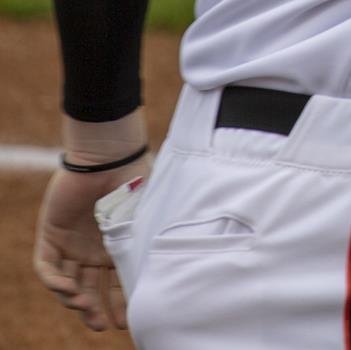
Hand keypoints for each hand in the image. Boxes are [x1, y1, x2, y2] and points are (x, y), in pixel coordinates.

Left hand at [33, 114, 148, 333]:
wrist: (110, 158)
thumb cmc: (137, 183)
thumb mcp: (149, 220)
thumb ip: (151, 247)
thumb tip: (170, 279)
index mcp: (120, 246)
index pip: (117, 283)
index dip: (120, 304)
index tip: (123, 324)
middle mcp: (94, 249)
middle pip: (90, 289)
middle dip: (95, 310)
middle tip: (101, 325)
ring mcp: (71, 244)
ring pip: (67, 283)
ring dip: (75, 299)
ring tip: (85, 306)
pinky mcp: (51, 235)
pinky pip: (47, 267)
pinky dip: (55, 282)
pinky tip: (69, 290)